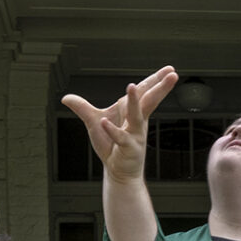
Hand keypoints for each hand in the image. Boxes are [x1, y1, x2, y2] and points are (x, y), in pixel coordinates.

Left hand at [62, 67, 178, 183]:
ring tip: (131, 87)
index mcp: (132, 112)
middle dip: (160, 87)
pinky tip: (105, 123)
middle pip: (149, 100)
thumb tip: (66, 98)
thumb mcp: (94, 122)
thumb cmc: (111, 145)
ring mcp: (135, 135)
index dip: (156, 80)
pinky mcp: (128, 149)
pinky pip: (120, 138)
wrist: (118, 170)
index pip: (145, 92)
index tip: (170, 69)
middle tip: (173, 74)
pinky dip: (112, 131)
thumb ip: (82, 108)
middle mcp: (137, 121)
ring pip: (136, 116)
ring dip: (134, 102)